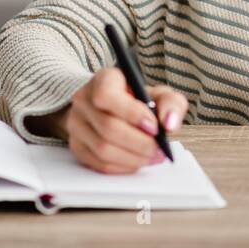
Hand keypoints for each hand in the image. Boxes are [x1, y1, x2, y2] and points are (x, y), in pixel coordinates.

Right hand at [46, 67, 187, 173]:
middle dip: (139, 142)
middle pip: (108, 127)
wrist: (114, 109)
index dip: (131, 114)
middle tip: (159, 148)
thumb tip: (170, 123)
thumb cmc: (139, 101)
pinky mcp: (77, 146)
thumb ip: (171, 104)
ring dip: (133, 158)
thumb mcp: (159, 94)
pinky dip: (123, 167)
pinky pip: (99, 164)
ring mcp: (77, 125)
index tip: (154, 126)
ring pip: (103, 149)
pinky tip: (138, 161)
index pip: (106, 96)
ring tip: (152, 156)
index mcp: (103, 80)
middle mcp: (84, 100)